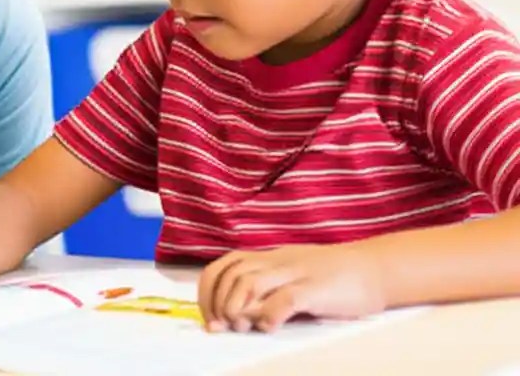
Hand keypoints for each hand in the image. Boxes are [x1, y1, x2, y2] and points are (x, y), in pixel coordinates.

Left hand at [197, 244, 386, 333]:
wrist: (377, 268)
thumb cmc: (335, 277)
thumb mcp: (294, 276)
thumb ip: (267, 291)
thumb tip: (237, 318)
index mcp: (270, 258)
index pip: (224, 266)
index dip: (208, 291)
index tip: (209, 316)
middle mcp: (278, 261)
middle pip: (231, 274)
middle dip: (218, 303)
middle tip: (220, 327)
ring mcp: (297, 273)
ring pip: (250, 283)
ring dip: (237, 308)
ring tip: (239, 327)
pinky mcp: (317, 288)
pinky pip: (286, 298)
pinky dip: (270, 314)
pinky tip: (268, 327)